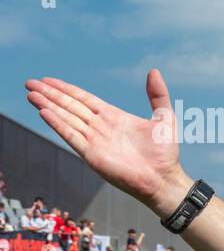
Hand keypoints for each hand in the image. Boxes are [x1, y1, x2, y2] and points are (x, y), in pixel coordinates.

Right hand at [26, 70, 190, 215]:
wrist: (163, 179)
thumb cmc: (165, 153)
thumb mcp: (164, 117)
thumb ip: (157, 94)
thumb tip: (154, 71)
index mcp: (113, 117)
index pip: (84, 99)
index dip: (66, 89)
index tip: (49, 80)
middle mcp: (100, 127)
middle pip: (70, 106)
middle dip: (51, 94)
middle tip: (31, 82)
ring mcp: (94, 140)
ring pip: (66, 118)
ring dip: (49, 106)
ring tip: (31, 94)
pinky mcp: (92, 154)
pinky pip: (71, 135)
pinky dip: (58, 124)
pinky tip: (44, 112)